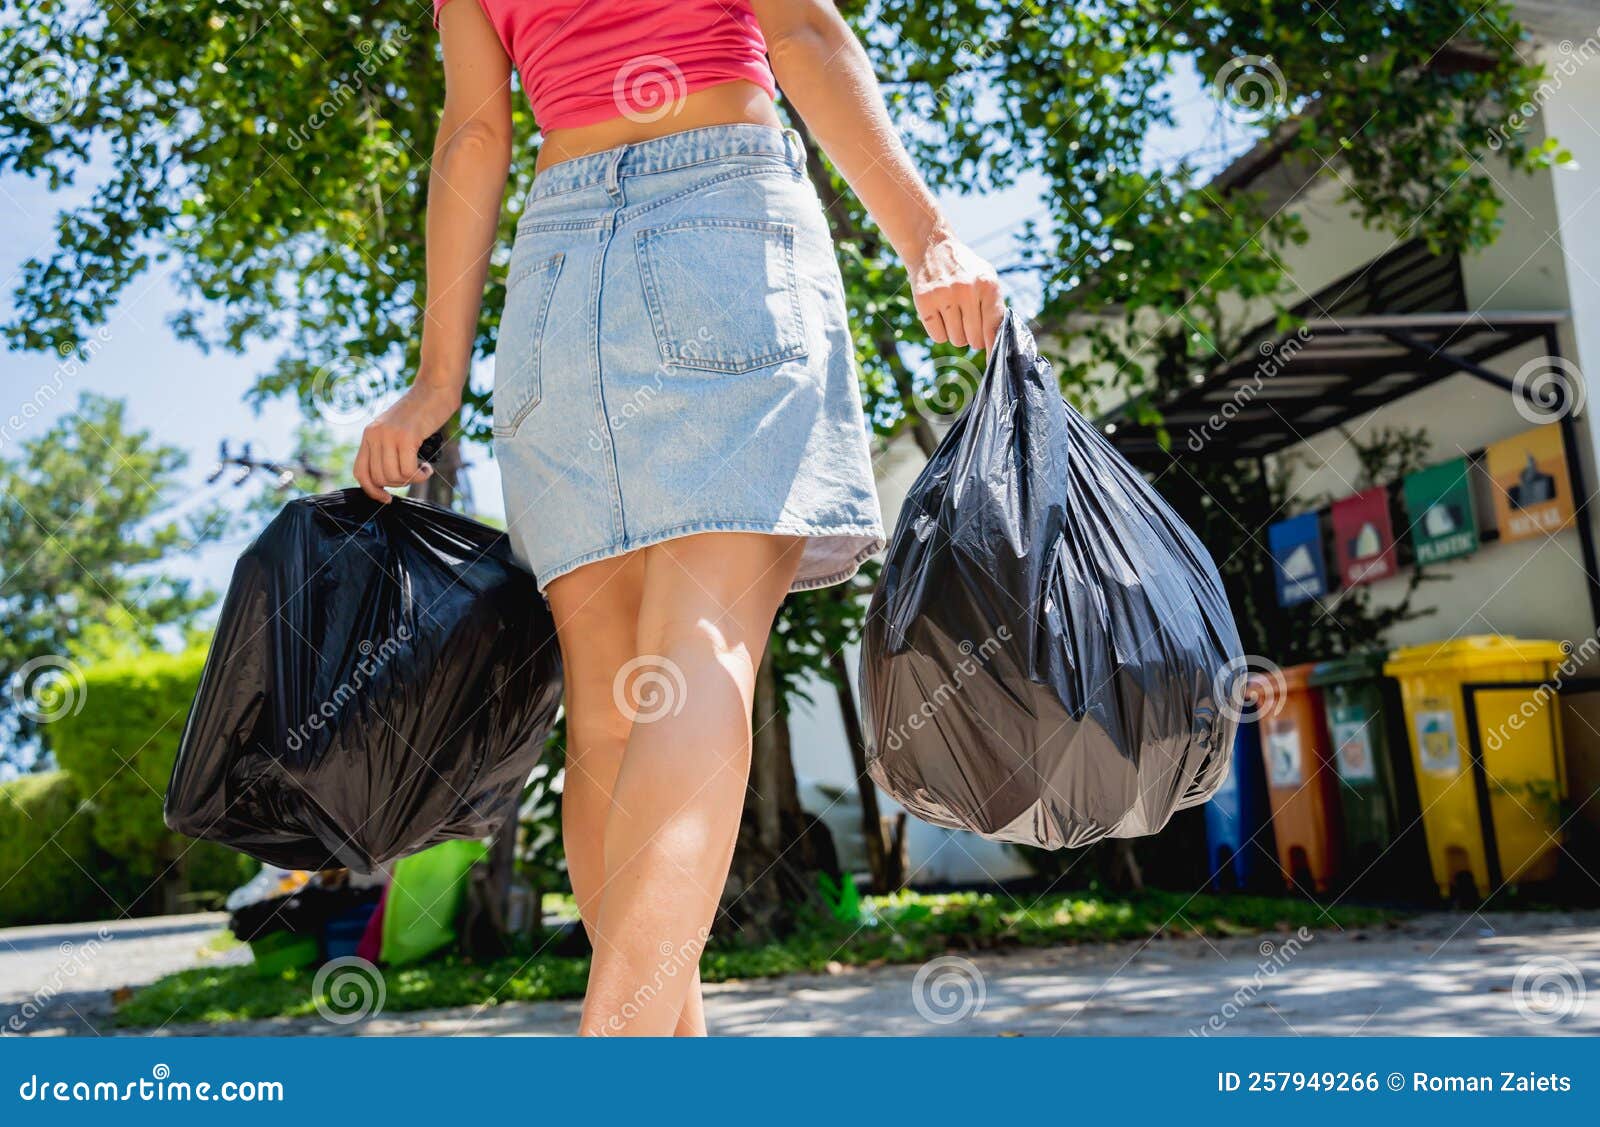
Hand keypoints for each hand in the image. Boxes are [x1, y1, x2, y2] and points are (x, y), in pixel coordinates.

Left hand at [353, 382, 460, 502]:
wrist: (436, 388)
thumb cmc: (423, 410)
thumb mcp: (398, 429)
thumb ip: (388, 447)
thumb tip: (391, 477)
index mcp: (369, 434)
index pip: (360, 471)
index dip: (371, 490)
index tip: (386, 499)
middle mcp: (374, 435)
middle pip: (379, 478)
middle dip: (398, 484)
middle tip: (414, 473)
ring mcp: (388, 436)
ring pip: (393, 476)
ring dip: (411, 480)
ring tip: (423, 469)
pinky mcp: (405, 437)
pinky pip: (407, 470)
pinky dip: (420, 475)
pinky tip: (428, 468)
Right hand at [908, 229, 1003, 351]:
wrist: (932, 248)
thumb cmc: (965, 270)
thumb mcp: (986, 279)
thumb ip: (995, 308)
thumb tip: (996, 343)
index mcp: (987, 285)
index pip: (993, 327)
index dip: (992, 346)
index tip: (991, 358)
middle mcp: (966, 290)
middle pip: (974, 339)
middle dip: (972, 338)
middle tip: (968, 324)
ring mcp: (944, 295)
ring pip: (956, 340)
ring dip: (956, 335)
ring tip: (953, 315)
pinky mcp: (924, 301)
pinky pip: (937, 337)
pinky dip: (940, 333)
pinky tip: (940, 316)